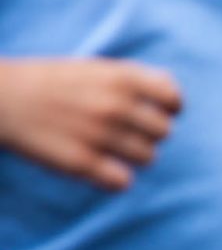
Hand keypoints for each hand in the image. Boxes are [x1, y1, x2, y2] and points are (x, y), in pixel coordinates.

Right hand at [0, 58, 181, 190]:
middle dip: (148, 134)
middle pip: (163, 132)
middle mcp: (114, 105)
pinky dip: (117, 179)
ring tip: (110, 148)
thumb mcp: (96, 68)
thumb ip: (137, 80)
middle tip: (125, 132)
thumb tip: (175, 101)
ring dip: (134, 156)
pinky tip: (101, 169)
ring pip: (148, 157)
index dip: (169, 109)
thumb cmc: (52, 83)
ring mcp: (98, 134)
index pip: (173, 100)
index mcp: (121, 77)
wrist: (0, 98)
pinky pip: (123, 182)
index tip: (155, 113)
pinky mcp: (80, 162)